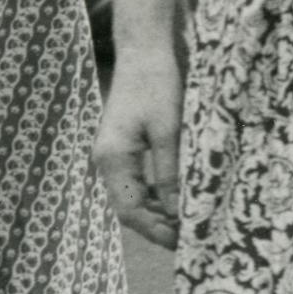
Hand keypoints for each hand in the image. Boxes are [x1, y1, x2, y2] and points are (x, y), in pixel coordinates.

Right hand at [93, 47, 183, 248]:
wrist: (144, 52)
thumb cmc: (157, 85)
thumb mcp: (170, 131)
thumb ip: (171, 173)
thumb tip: (179, 211)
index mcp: (113, 159)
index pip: (130, 211)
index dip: (155, 231)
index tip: (180, 242)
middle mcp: (105, 161)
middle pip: (127, 208)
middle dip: (155, 227)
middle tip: (187, 239)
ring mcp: (110, 155)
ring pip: (131, 197)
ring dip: (155, 213)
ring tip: (184, 225)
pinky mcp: (120, 147)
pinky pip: (134, 182)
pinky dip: (153, 195)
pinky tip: (174, 200)